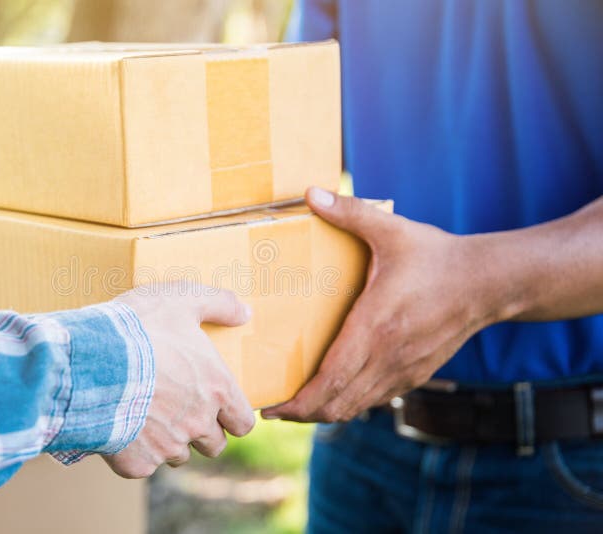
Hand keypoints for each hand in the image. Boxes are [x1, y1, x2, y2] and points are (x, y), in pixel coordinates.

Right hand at [103, 282, 255, 477]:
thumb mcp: (181, 299)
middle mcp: (198, 423)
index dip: (232, 416)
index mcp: (216, 390)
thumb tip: (245, 313)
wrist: (88, 363)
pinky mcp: (137, 463)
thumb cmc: (138, 329)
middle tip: (180, 409)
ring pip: (177, 456)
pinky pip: (142, 464)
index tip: (219, 407)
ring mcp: (167, 446)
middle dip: (202, 431)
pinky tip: (120, 426)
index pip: (243, 422)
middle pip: (214, 445)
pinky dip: (134, 451)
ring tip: (146, 415)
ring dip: (168, 441)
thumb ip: (218, 303)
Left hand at [262, 188, 496, 422]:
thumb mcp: (392, 230)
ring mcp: (404, 370)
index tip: (272, 406)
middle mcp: (388, 356)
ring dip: (325, 412)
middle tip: (273, 410)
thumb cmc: (437, 257)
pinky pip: (375, 400)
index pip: (332, 378)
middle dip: (302, 413)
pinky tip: (334, 395)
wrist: (489, 282)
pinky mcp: (416, 374)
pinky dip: (349, 404)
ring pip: (357, 407)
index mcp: (376, 326)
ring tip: (297, 407)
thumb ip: (350, 213)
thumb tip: (310, 192)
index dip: (300, 399)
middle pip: (339, 403)